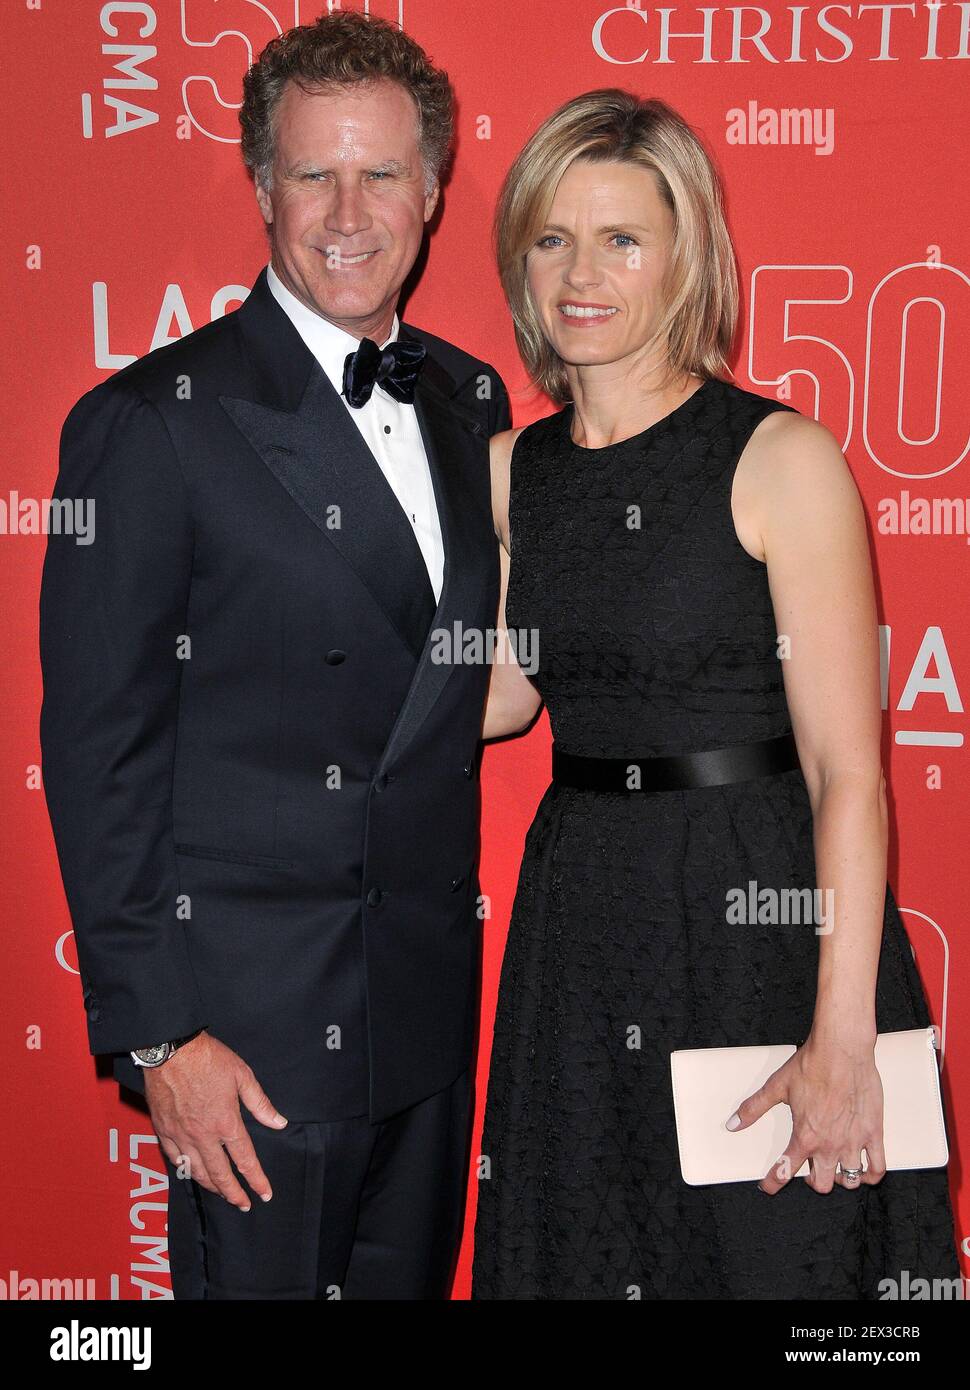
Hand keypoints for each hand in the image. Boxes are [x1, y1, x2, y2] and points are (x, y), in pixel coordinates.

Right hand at [144, 1031, 287, 1210]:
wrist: (170, 1050)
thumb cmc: (208, 1059)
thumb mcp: (242, 1076)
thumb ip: (260, 1104)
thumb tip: (279, 1123)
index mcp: (226, 1123)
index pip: (245, 1160)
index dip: (257, 1180)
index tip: (264, 1194)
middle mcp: (203, 1136)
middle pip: (220, 1175)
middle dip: (233, 1193)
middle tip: (242, 1204)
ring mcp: (181, 1135)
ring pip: (196, 1172)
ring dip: (211, 1187)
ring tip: (222, 1194)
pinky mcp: (163, 1130)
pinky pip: (174, 1159)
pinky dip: (185, 1171)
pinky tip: (192, 1173)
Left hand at [727, 1031, 886, 1194]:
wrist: (841, 1049)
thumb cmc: (812, 1065)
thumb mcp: (776, 1087)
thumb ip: (754, 1108)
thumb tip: (733, 1123)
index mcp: (805, 1136)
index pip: (785, 1172)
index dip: (773, 1183)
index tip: (769, 1186)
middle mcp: (830, 1144)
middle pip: (822, 1184)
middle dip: (813, 1181)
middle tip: (809, 1171)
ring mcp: (854, 1141)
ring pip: (850, 1181)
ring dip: (841, 1179)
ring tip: (836, 1168)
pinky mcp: (873, 1133)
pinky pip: (877, 1168)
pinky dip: (870, 1175)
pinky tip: (864, 1170)